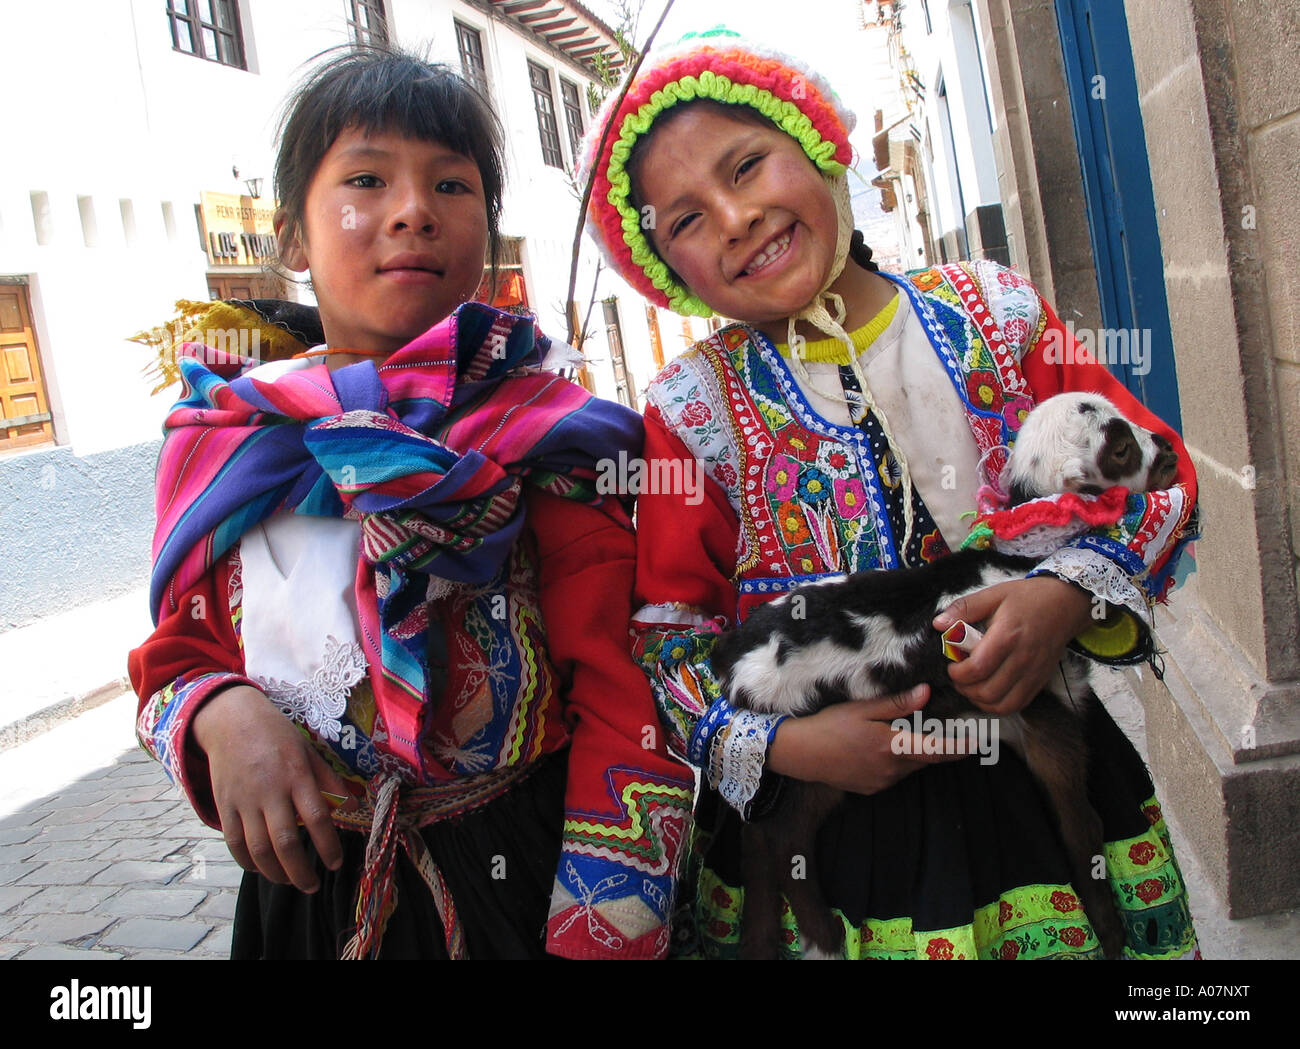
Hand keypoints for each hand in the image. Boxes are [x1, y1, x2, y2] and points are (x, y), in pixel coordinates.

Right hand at [192, 684, 353, 892]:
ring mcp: (244, 801)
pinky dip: (248, 863)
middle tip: (312, 886)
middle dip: (301, 871)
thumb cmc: (276, 735)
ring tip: (290, 882)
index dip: (328, 846)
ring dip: (276, 873)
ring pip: (259, 849)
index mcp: (297, 776)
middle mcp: (270, 791)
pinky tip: (261, 869)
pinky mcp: (224, 806)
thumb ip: (329, 780)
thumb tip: (352, 806)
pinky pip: (234, 843)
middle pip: (286, 842)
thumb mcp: (309, 750)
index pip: (317, 818)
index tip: (335, 863)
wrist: (231, 721)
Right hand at [767, 684, 967, 794]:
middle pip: (926, 759)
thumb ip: (896, 704)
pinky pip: (893, 774)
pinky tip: (881, 747)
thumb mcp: (861, 709)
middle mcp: (891, 770)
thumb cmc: (828, 725)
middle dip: (938, 747)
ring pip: (909, 767)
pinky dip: (896, 761)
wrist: (799, 754)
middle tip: (952, 732)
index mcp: (892, 747)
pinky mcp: (870, 788)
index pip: (937, 750)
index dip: (960, 747)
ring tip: (906, 734)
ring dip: (914, 752)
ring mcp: (881, 782)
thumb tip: (926, 694)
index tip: (980, 742)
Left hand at [933, 577, 1093, 714]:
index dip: (958, 673)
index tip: (952, 666)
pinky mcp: (1040, 681)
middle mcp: (1023, 658)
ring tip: (971, 686)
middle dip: (965, 689)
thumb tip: (939, 623)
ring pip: (1002, 703)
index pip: (978, 668)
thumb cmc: (1027, 598)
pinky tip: (988, 692)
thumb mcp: (994, 594)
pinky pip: (1017, 705)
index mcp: (1007, 636)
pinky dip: (998, 705)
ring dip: (980, 700)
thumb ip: (965, 608)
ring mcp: (1034, 673)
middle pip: (988, 691)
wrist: (1066, 604)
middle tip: (958, 677)